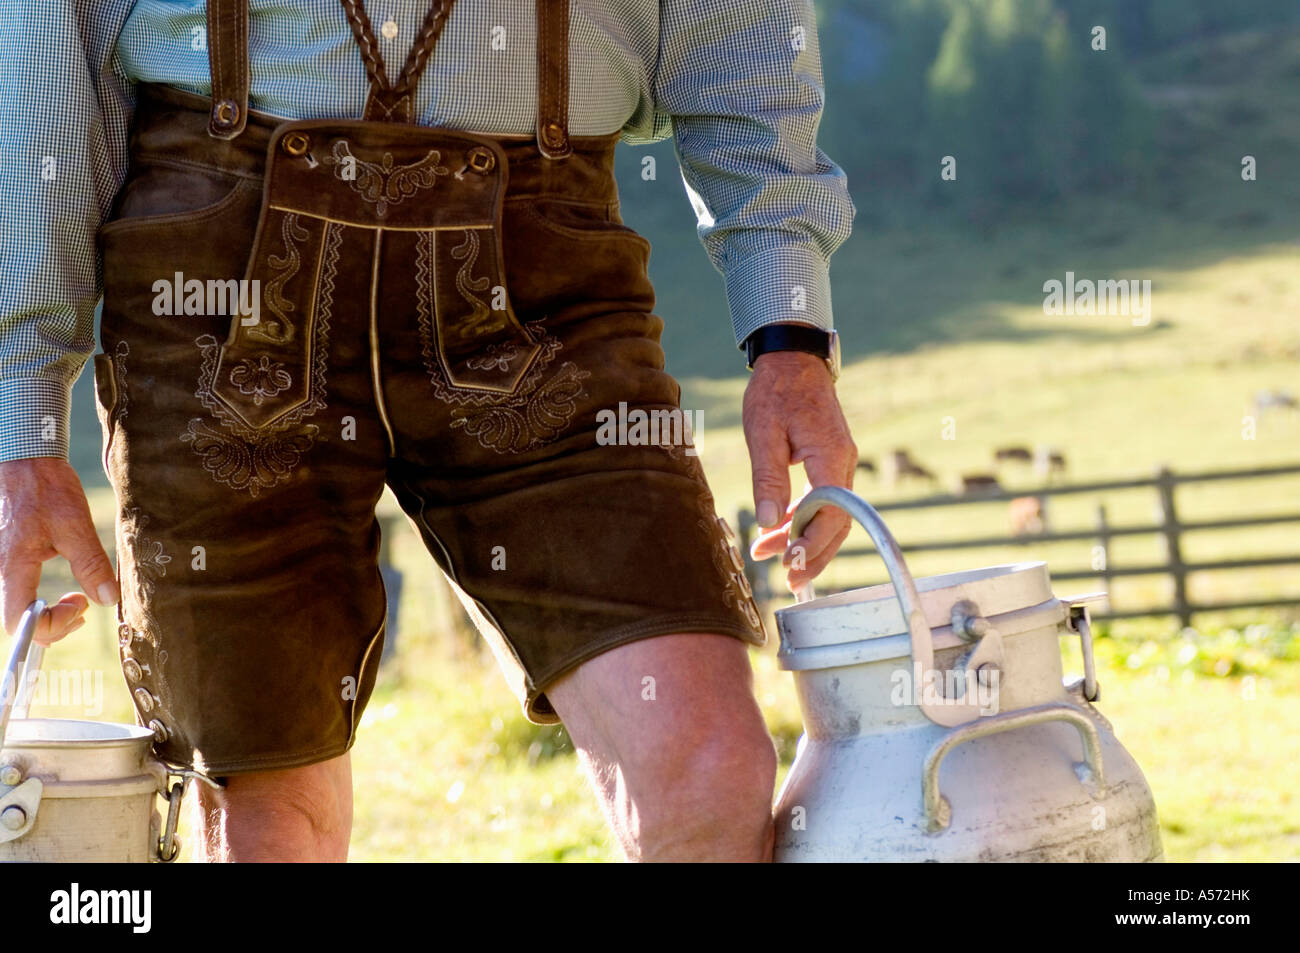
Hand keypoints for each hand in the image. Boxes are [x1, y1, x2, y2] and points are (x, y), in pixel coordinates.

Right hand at [0, 458, 118, 643]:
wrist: (24, 461)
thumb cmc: (47, 489)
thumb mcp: (76, 526)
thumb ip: (92, 565)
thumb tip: (107, 599)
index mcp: (12, 567)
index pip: (19, 621)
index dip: (51, 625)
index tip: (80, 604)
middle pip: (18, 621)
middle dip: (54, 624)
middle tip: (83, 605)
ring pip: (18, 610)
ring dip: (48, 615)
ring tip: (77, 599)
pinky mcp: (4, 561)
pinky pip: (17, 594)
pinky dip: (39, 602)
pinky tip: (63, 590)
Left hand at [743, 350, 856, 592]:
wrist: (793, 360)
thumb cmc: (776, 391)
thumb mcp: (763, 432)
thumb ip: (768, 477)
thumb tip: (770, 521)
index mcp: (831, 456)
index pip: (832, 511)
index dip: (813, 542)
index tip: (790, 561)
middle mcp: (844, 464)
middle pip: (838, 522)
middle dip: (813, 553)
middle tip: (788, 580)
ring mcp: (840, 465)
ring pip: (830, 516)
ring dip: (803, 540)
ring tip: (768, 558)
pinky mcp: (830, 464)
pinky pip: (823, 502)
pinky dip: (802, 521)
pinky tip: (776, 534)